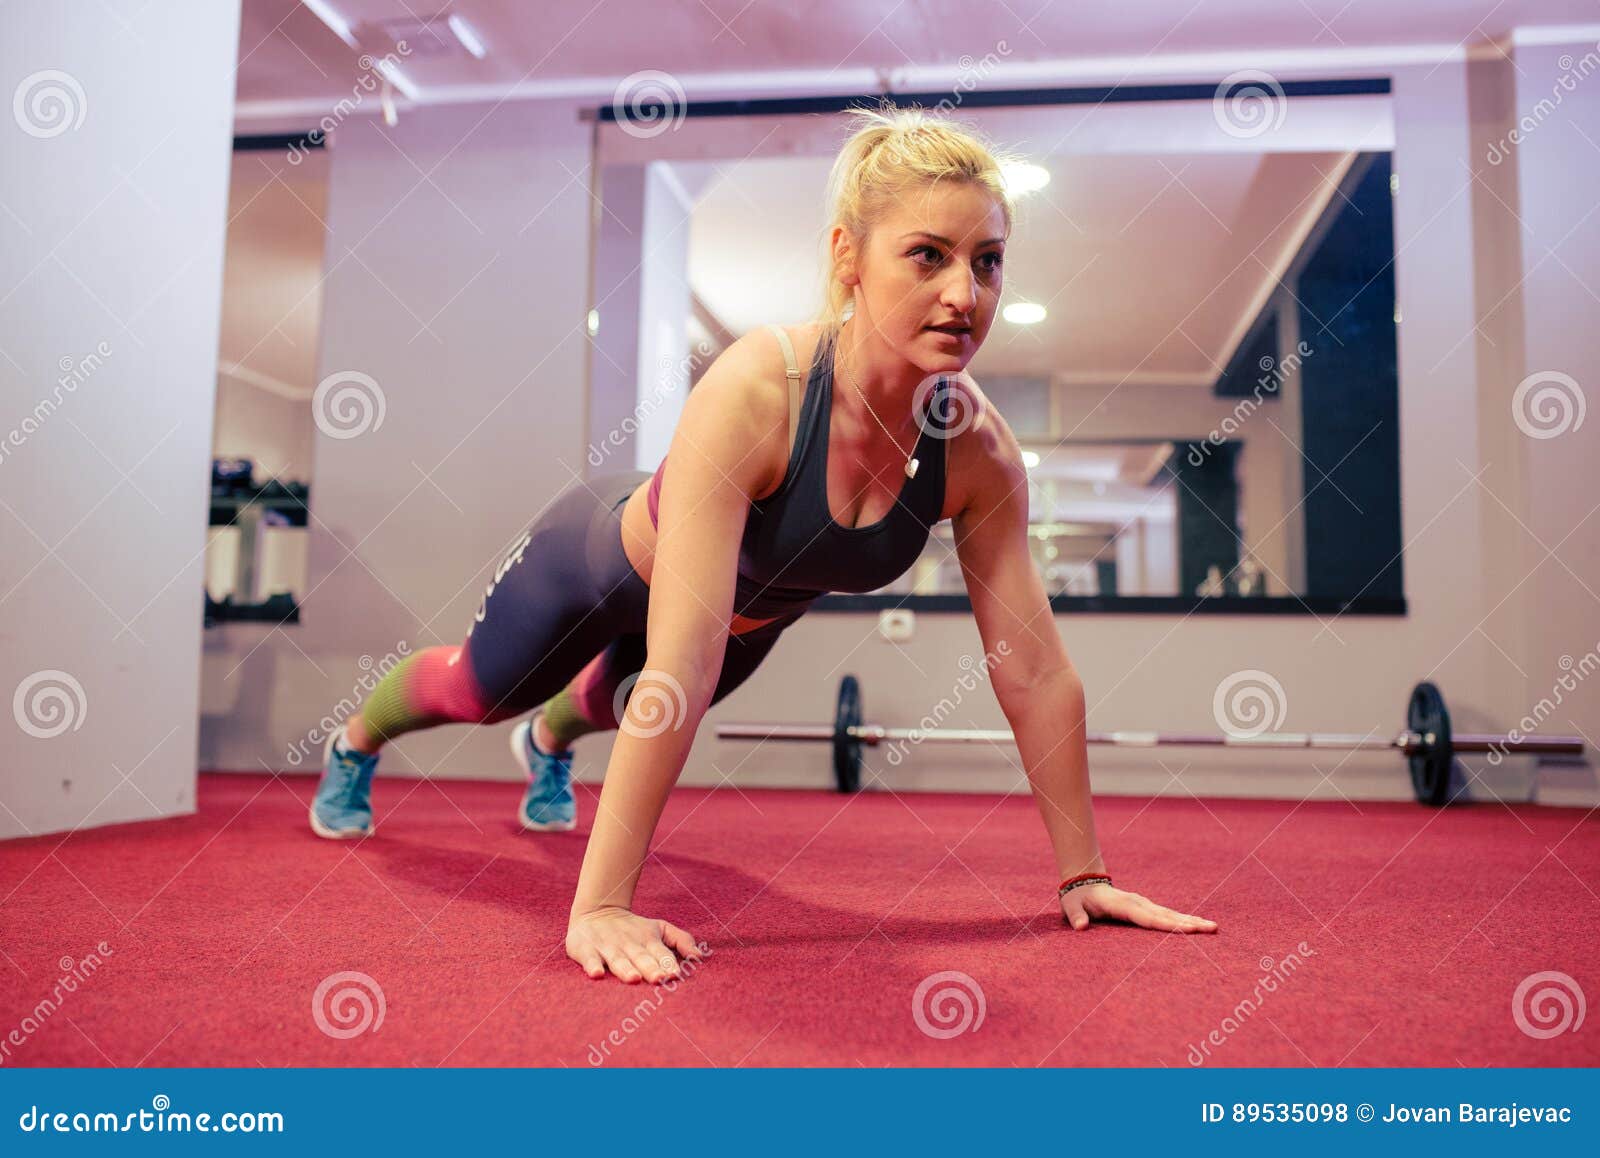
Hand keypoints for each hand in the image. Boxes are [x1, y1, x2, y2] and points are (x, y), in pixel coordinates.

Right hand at [566, 906, 704, 982]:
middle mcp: (629, 944)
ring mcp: (607, 946)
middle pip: (641, 957)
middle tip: (660, 979)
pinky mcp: (585, 948)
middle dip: (650, 968)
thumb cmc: (634, 928)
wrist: (596, 911)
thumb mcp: (660, 929)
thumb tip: (700, 956)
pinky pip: (588, 958)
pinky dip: (592, 965)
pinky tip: (596, 974)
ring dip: (625, 969)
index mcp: (648, 940)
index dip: (668, 963)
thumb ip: (682, 941)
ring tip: (633, 979)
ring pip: (618, 959)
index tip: (676, 975)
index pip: (661, 954)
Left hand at [1059, 883, 1217, 933]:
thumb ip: (1076, 917)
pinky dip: (1183, 920)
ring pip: (1170, 913)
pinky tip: (1196, 925)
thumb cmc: (1076, 899)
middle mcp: (1137, 902)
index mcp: (1123, 905)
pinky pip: (1166, 914)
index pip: (1149, 918)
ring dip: (1191, 920)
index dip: (1168, 925)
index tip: (1189, 930)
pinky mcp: (1145, 906)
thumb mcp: (1071, 907)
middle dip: (1190, 922)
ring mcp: (1143, 903)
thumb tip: (1080, 927)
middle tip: (1213, 928)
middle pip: (1167, 915)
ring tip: (1213, 927)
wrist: (1081, 882)